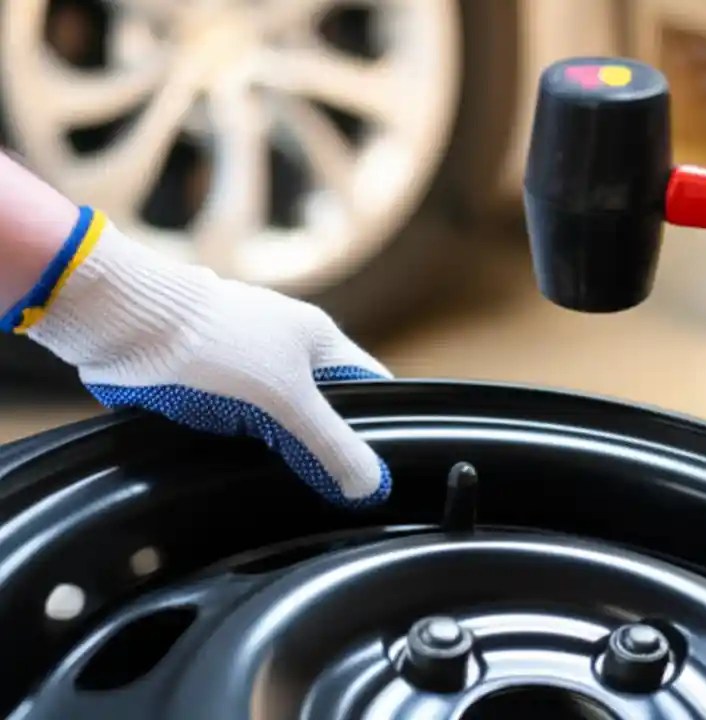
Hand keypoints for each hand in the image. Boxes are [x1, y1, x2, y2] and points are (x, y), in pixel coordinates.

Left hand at [7, 208, 391, 506]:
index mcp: (317, 339)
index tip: (385, 467)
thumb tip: (372, 486)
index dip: (383, 423)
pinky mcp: (206, 385)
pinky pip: (238, 426)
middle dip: (328, 446)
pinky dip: (242, 448)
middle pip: (324, 409)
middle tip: (339, 490)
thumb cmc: (214, 342)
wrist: (125, 324)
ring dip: (283, 449)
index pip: (370, 384)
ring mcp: (244, 366)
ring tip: (293, 487)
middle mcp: (284, 349)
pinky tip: (243, 469)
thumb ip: (331, 444)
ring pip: (280, 421)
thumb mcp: (288, 399)